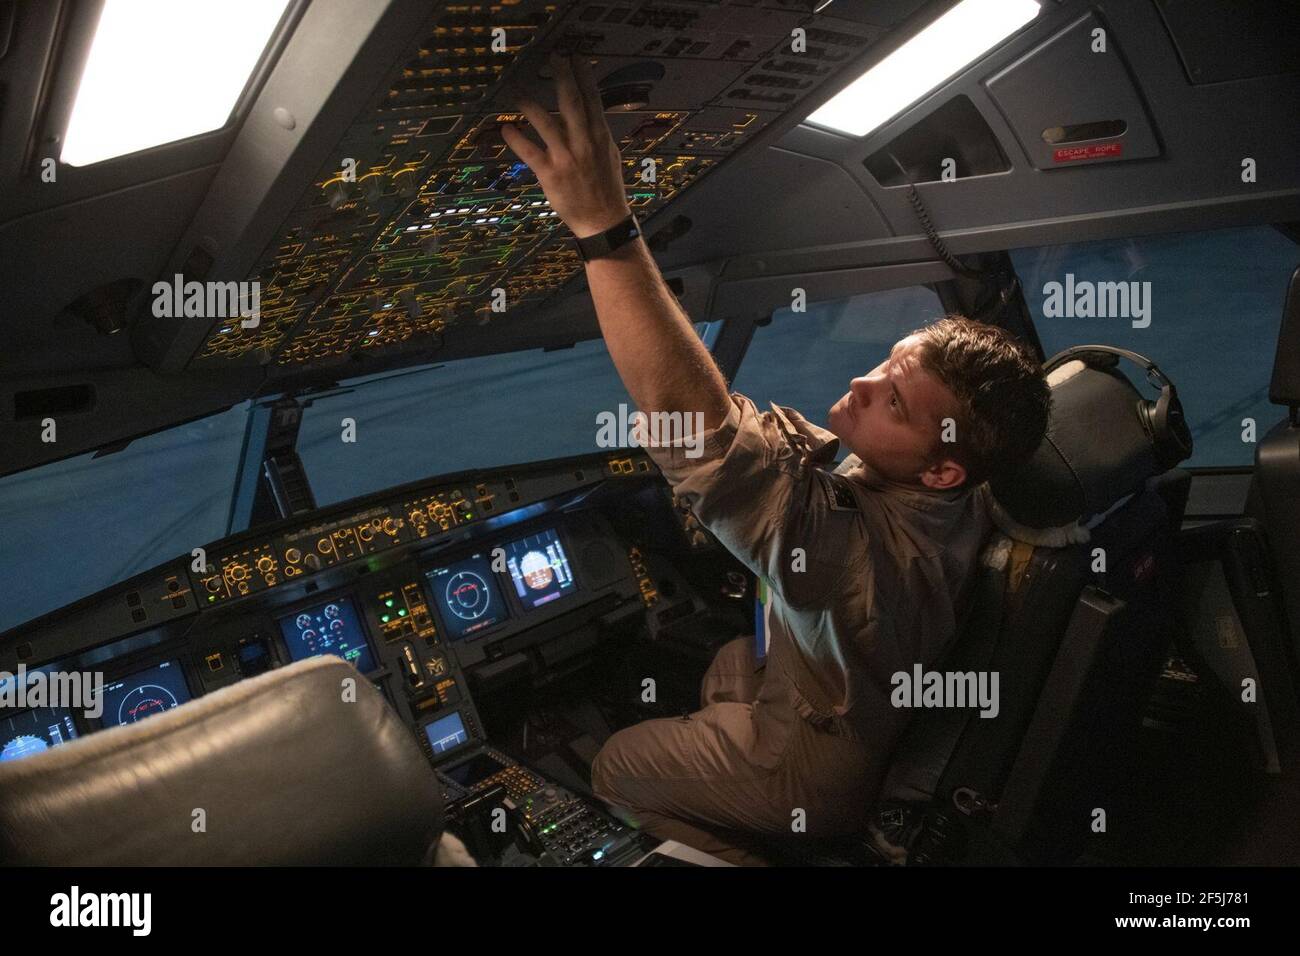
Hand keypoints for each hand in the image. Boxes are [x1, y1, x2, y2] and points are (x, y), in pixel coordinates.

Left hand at [500, 54, 632, 238]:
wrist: (603, 219)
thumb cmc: (606, 187)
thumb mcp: (607, 154)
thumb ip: (595, 132)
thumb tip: (587, 111)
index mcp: (600, 136)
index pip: (593, 99)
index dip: (584, 75)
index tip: (576, 56)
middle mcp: (584, 143)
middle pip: (572, 102)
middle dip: (562, 77)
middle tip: (553, 56)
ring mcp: (566, 157)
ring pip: (546, 123)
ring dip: (530, 105)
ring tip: (517, 92)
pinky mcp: (550, 174)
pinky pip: (530, 152)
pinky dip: (516, 139)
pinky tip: (506, 128)